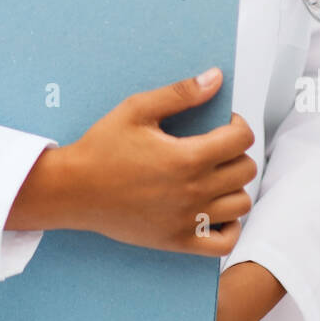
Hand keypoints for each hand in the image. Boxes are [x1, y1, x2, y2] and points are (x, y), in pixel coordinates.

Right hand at [58, 68, 255, 254]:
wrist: (74, 190)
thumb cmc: (102, 148)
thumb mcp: (136, 109)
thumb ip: (180, 93)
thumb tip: (215, 78)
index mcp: (187, 158)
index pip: (241, 140)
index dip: (238, 125)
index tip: (223, 124)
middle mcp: (193, 192)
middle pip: (245, 170)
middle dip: (236, 152)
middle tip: (215, 147)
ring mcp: (187, 220)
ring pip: (240, 204)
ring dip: (234, 186)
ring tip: (213, 175)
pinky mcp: (177, 241)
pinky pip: (224, 242)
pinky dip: (229, 226)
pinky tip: (214, 209)